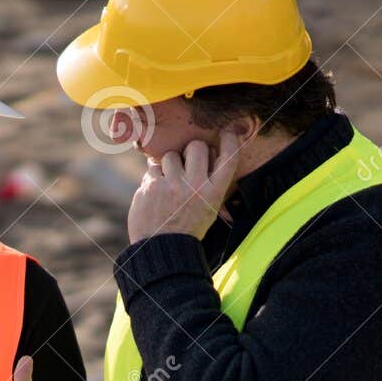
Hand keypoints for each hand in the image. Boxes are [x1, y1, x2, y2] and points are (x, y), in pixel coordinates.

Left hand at [127, 128, 241, 242]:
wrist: (162, 249)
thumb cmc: (187, 227)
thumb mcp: (209, 208)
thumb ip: (209, 182)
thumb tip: (208, 152)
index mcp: (214, 193)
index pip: (229, 158)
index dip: (230, 140)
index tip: (228, 131)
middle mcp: (195, 186)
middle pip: (197, 146)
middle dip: (191, 150)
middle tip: (187, 162)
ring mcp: (171, 185)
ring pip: (171, 155)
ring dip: (169, 165)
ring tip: (168, 183)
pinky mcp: (150, 186)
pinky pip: (152, 168)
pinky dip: (153, 177)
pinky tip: (155, 194)